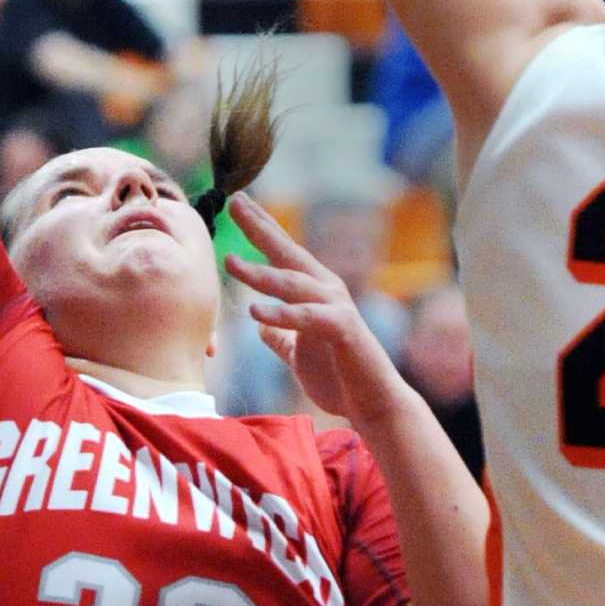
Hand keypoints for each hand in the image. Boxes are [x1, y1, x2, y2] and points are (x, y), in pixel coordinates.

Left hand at [225, 194, 409, 427]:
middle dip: (260, 227)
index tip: (235, 202)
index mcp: (314, 290)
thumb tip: (260, 327)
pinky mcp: (342, 329)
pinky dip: (282, 314)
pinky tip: (255, 311)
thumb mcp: (298, 352)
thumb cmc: (338, 377)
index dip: (260, 227)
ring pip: (293, 283)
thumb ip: (281, 336)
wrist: (374, 403)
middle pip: (288, 252)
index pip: (282, 252)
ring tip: (230, 263)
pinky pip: (308, 318)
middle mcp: (326, 289)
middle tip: (234, 203)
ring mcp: (336, 306)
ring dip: (261, 273)